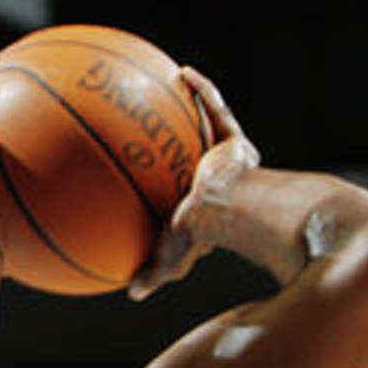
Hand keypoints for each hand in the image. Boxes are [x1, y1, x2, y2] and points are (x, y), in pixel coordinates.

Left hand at [128, 66, 258, 299]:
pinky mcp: (235, 140)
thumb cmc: (203, 234)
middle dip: (177, 136)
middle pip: (191, 151)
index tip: (145, 169)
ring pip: (205, 125)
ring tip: (166, 83)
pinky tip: (183, 72)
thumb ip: (153, 273)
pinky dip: (203, 90)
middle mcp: (212, 176)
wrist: (230, 211)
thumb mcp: (170, 256)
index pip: (179, 187)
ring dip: (191, 106)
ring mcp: (225, 157)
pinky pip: (217, 107)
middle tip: (148, 121)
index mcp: (196, 202)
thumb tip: (132, 294)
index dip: (167, 178)